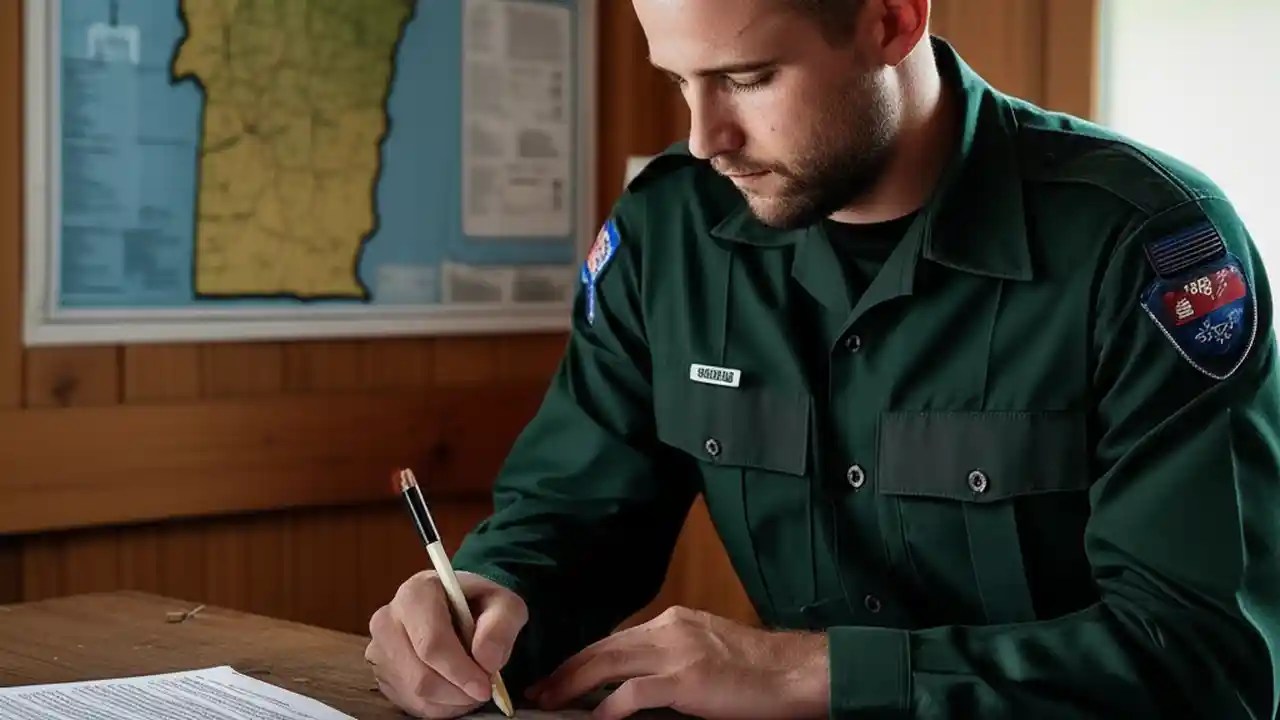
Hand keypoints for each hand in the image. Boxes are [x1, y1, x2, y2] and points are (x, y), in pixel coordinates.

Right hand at [365, 570, 527, 718]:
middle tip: (482, 689)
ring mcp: (380, 649)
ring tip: (470, 685)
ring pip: (416, 694)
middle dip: (458, 691)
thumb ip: (501, 626)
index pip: (432, 644)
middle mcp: (388, 620)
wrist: (458, 607)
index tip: (485, 686)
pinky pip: (410, 703)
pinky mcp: (381, 674)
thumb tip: (486, 660)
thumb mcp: (503, 603)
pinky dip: (439, 705)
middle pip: (421, 676)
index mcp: (416, 594)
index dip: (460, 671)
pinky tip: (453, 689)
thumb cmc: (478, 604)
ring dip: (450, 700)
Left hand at [525, 606, 828, 719]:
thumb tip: (632, 685)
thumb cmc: (758, 670)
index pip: (614, 640)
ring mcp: (677, 652)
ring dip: (573, 687)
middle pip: (602, 649)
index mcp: (673, 621)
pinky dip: (610, 708)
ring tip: (550, 704)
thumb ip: (671, 659)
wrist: (798, 673)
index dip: (582, 660)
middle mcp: (669, 629)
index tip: (558, 677)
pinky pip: (634, 694)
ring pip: (608, 665)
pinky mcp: (687, 680)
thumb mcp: (707, 651)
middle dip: (566, 672)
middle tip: (538, 692)